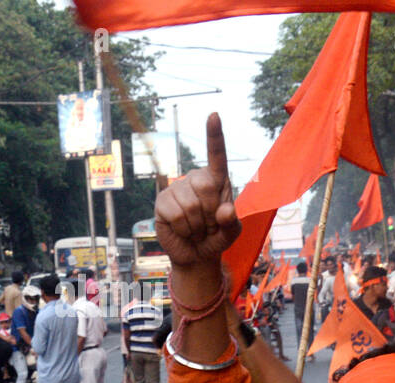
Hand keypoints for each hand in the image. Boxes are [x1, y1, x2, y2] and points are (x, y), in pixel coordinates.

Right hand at [154, 114, 240, 268]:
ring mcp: (176, 189)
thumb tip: (225, 210)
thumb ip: (233, 223)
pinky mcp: (162, 202)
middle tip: (209, 225)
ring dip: (198, 226)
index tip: (214, 115)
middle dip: (211, 213)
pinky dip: (184, 229)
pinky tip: (183, 230)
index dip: (214, 136)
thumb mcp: (232, 233)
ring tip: (196, 229)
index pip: (217, 157)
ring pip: (191, 206)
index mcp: (216, 181)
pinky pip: (176, 216)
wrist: (196, 254)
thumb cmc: (217, 238)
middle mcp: (195, 180)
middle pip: (205, 187)